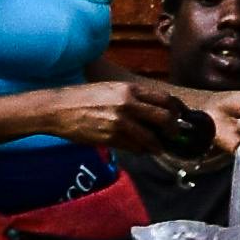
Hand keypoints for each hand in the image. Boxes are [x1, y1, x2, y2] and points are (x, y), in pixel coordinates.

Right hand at [72, 77, 221, 151]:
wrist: (59, 109)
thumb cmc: (84, 97)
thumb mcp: (112, 89)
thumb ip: (133, 96)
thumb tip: (154, 108)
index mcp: (129, 89)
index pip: (164, 98)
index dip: (176, 109)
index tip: (180, 115)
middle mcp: (127, 104)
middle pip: (164, 118)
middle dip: (173, 128)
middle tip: (174, 134)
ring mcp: (119, 122)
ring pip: (150, 137)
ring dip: (157, 145)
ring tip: (158, 147)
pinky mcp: (110, 138)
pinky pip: (134, 147)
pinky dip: (141, 150)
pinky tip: (142, 150)